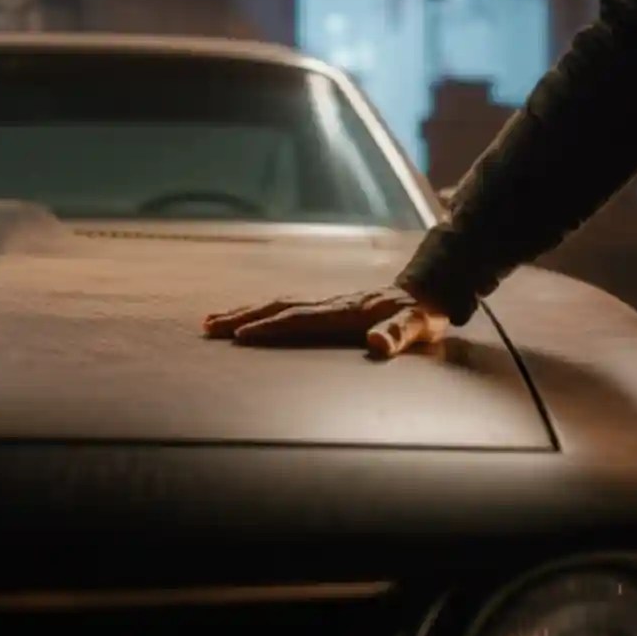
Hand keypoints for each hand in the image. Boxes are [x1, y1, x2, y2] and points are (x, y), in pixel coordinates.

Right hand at [203, 287, 447, 358]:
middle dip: (242, 317)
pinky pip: (286, 307)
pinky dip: (262, 312)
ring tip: (213, 321)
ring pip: (277, 305)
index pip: (299, 319)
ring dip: (245, 312)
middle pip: (278, 308)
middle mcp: (329, 304)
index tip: (241, 336)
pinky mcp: (326, 307)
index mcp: (344, 311)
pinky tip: (248, 317)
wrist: (428, 291)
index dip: (270, 328)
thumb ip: (398, 335)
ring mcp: (325, 303)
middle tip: (208, 327)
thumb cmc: (421, 315)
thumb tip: (379, 344)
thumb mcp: (417, 328)